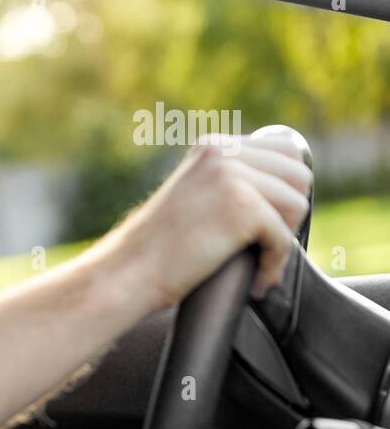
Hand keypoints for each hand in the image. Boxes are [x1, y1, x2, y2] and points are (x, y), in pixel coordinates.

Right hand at [103, 124, 312, 312]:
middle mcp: (223, 153)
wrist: (129, 271)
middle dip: (290, 213)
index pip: (285, 149)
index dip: (288, 187)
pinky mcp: (242, 208)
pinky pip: (283, 238)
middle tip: (266, 243)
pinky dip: (274, 266)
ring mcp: (232, 178)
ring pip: (298, 203)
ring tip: (261, 263)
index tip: (274, 219)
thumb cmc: (158, 247)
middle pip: (298, 174)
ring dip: (284, 239)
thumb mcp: (195, 194)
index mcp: (212, 146)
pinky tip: (257, 281)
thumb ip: (230, 181)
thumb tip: (287, 191)